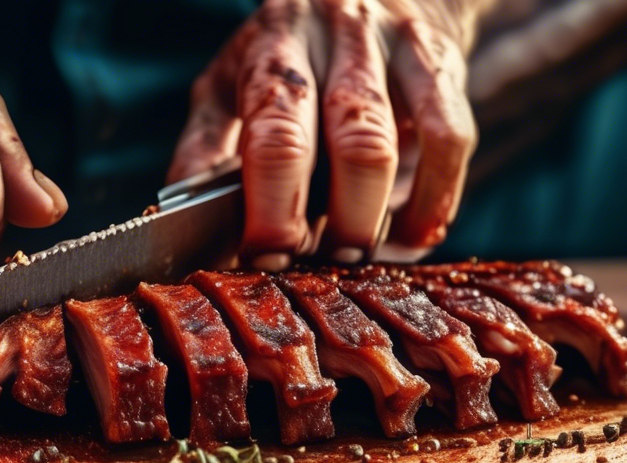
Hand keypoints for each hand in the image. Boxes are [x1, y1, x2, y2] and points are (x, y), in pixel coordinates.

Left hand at [169, 0, 488, 268]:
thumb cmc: (291, 53)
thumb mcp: (233, 82)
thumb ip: (207, 142)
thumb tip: (176, 215)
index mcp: (273, 45)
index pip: (274, 131)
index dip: (273, 204)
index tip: (267, 255)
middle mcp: (335, 36)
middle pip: (344, 140)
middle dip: (333, 219)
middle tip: (318, 262)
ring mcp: (392, 46)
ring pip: (392, 143)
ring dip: (373, 215)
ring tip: (356, 254)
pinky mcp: (440, 63)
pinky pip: (450, 137)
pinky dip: (436, 197)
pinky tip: (418, 235)